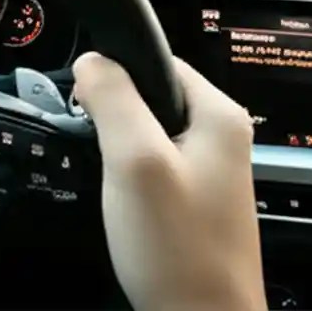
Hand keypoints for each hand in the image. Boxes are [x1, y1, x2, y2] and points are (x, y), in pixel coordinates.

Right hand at [73, 53, 264, 310]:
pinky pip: (152, 168)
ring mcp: (209, 172)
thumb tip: (91, 60)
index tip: (89, 106)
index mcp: (220, 115)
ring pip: (147, 134)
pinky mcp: (194, 201)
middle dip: (114, 117)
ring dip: (120, 150)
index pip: (158, 61)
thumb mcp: (135, 162)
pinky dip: (129, 178)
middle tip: (99, 150)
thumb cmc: (178, 251)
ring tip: (112, 182)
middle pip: (150, 97)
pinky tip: (125, 205)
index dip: (116, 75)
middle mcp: (222, 138)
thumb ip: (114, 100)